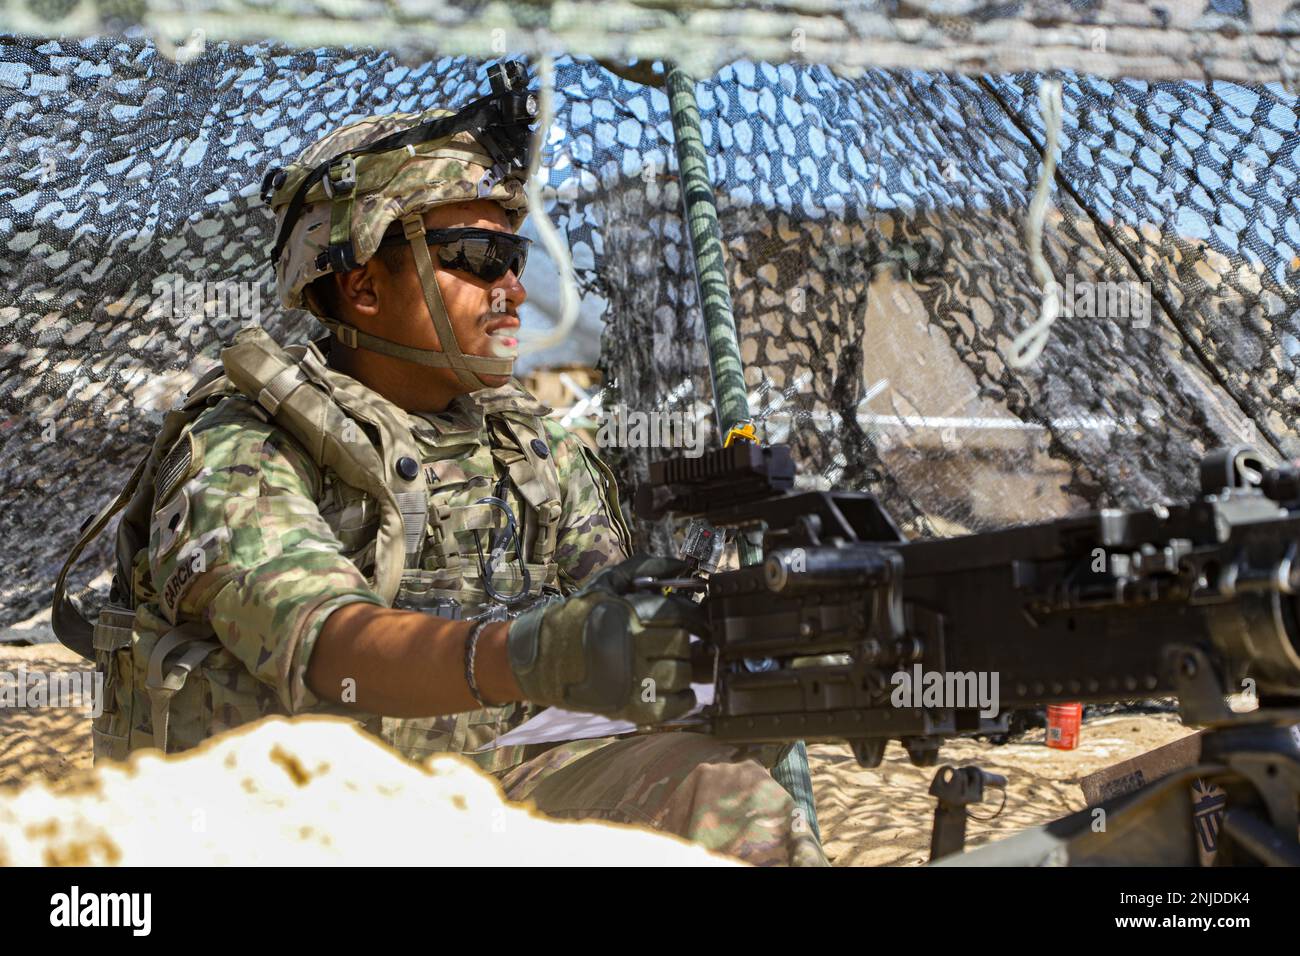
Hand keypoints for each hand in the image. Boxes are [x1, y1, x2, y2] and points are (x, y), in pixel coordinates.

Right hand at [506, 555, 704, 722]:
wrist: (541, 657)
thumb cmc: (578, 617)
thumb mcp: (607, 582)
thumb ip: (645, 568)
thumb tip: (683, 566)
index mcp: (627, 613)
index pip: (679, 614)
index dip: (696, 617)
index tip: (701, 622)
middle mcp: (630, 645)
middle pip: (682, 644)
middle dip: (687, 643)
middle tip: (682, 644)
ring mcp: (629, 679)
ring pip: (680, 675)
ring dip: (684, 670)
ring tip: (674, 665)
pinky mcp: (627, 707)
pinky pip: (670, 707)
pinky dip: (682, 701)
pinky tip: (679, 692)